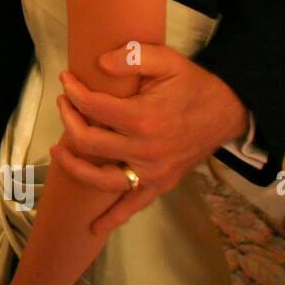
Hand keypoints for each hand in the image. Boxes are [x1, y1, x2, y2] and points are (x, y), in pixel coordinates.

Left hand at [51, 44, 249, 234]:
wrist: (228, 112)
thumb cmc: (193, 86)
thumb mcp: (168, 60)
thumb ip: (133, 57)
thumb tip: (100, 63)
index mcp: (144, 118)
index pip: (92, 107)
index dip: (73, 91)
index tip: (66, 79)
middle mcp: (145, 150)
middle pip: (88, 141)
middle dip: (68, 119)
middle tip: (64, 104)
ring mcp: (152, 172)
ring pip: (101, 179)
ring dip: (74, 166)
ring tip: (57, 151)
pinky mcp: (159, 184)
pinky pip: (132, 206)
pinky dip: (113, 217)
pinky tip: (94, 227)